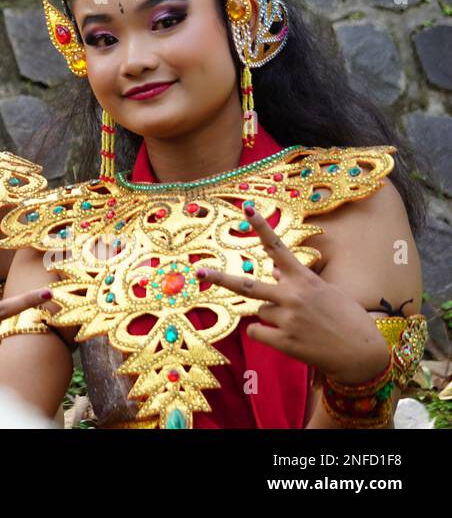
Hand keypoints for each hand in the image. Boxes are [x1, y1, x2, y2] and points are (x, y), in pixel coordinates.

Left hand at [198, 205, 390, 384]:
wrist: (362, 354)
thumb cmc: (348, 319)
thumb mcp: (325, 292)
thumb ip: (296, 281)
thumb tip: (272, 271)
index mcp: (304, 279)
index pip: (278, 247)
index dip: (261, 227)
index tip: (247, 208)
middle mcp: (291, 296)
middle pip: (246, 285)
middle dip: (220, 278)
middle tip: (200, 272)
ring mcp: (286, 319)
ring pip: (259, 311)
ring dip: (273, 316)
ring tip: (300, 324)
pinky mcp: (283, 341)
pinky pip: (257, 332)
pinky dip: (265, 335)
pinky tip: (288, 338)